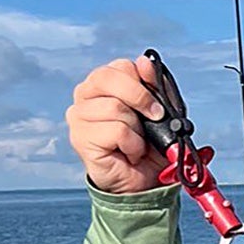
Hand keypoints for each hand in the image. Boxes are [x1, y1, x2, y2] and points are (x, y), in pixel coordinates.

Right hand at [65, 55, 167, 193]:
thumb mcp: (163, 114)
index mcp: (105, 84)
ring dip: (138, 129)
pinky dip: (133, 144)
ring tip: (137, 143)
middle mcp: (86, 95)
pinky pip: (116, 130)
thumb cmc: (150, 146)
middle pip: (108, 77)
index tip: (158, 103)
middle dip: (140, 97)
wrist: (143, 182)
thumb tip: (145, 61)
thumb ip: (158, 88)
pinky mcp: (80, 137)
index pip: (120, 66)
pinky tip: (130, 153)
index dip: (143, 81)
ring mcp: (79, 116)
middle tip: (155, 117)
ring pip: (115, 107)